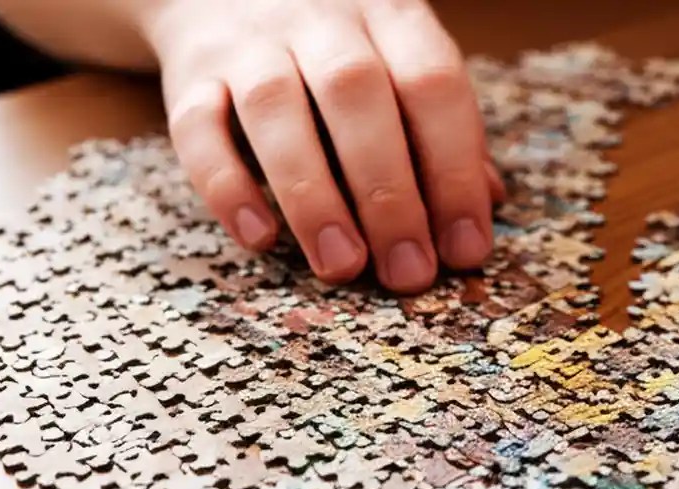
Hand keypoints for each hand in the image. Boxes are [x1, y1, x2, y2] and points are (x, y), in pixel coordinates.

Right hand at [141, 0, 503, 292]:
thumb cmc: (339, 49)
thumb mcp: (400, 66)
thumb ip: (441, 130)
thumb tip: (488, 203)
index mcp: (390, 15)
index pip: (433, 85)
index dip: (455, 170)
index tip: (465, 248)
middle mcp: (321, 17)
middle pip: (357, 96)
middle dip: (388, 194)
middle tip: (407, 272)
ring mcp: (249, 41)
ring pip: (276, 109)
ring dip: (312, 197)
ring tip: (342, 266)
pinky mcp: (190, 73)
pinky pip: (197, 127)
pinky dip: (226, 186)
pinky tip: (260, 237)